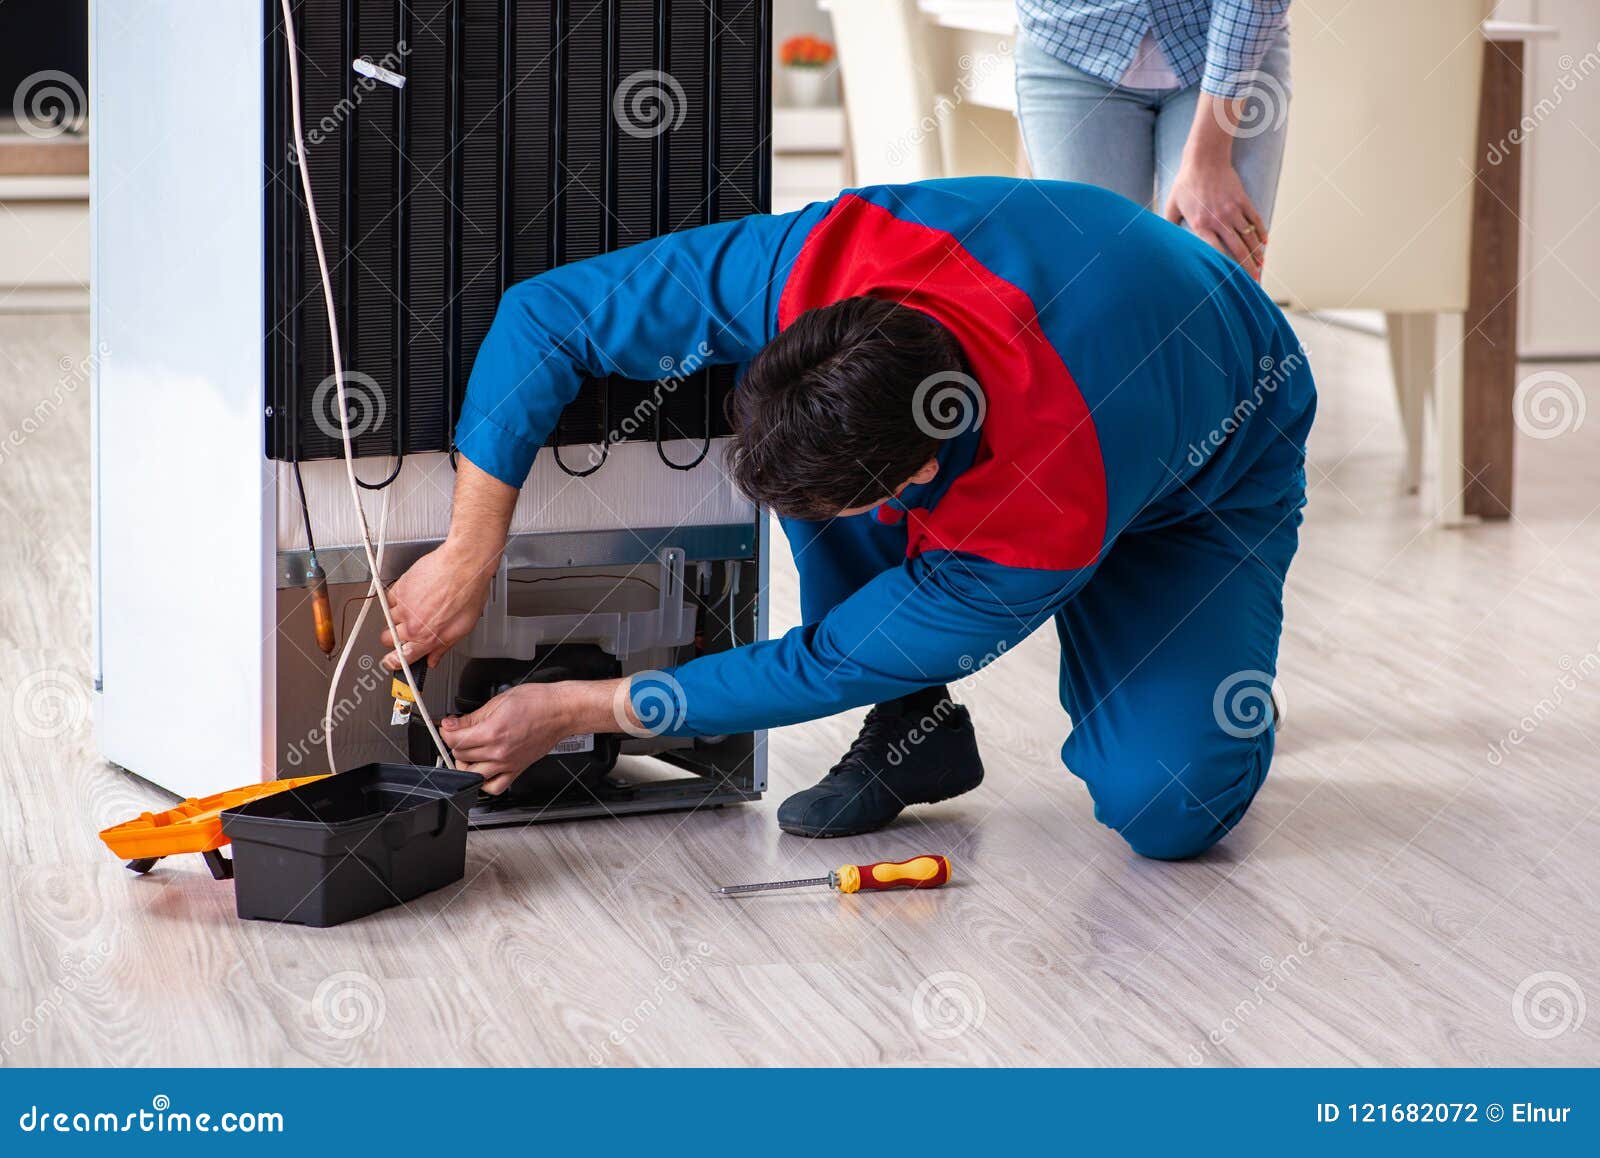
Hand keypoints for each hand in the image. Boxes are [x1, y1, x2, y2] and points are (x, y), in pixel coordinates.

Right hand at [380, 539, 495, 670]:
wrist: (463, 564)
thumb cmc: (468, 592)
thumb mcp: (463, 627)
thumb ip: (444, 646)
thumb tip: (433, 659)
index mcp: (427, 638)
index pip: (399, 659)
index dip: (393, 662)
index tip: (392, 661)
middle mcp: (412, 624)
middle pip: (388, 639)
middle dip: (395, 638)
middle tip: (408, 631)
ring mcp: (403, 606)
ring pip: (388, 618)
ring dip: (399, 616)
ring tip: (417, 608)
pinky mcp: (399, 588)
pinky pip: (390, 600)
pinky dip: (398, 600)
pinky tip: (414, 596)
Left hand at [441, 682, 583, 793]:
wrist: (561, 712)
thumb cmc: (537, 702)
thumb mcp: (499, 701)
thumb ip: (472, 716)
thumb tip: (452, 723)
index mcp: (492, 731)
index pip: (454, 740)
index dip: (446, 730)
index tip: (448, 725)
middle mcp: (499, 751)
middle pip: (460, 755)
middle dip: (455, 742)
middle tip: (459, 732)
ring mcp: (508, 763)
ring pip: (472, 774)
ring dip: (465, 763)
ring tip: (467, 752)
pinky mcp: (517, 769)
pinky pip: (494, 787)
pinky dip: (483, 783)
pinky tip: (482, 770)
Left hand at [1164, 153, 1266, 278]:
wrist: (1205, 158)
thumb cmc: (1186, 183)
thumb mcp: (1172, 205)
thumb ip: (1169, 225)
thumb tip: (1164, 242)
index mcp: (1201, 225)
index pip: (1216, 252)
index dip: (1225, 267)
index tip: (1230, 279)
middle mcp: (1219, 220)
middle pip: (1237, 249)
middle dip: (1246, 267)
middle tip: (1253, 280)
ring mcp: (1233, 210)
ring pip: (1249, 237)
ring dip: (1256, 254)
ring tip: (1261, 266)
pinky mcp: (1243, 200)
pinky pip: (1255, 220)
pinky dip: (1261, 233)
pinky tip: (1265, 244)